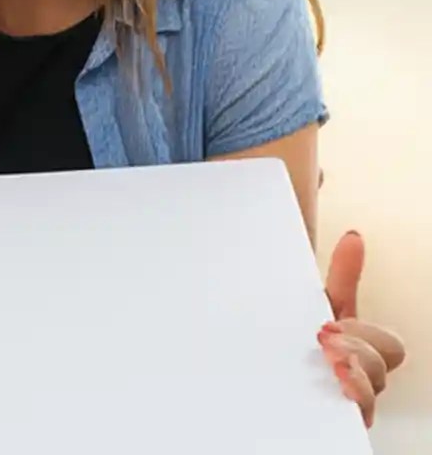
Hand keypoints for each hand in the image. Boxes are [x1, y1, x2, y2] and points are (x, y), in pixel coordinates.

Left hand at [317, 231, 405, 427]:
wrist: (271, 362)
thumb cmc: (304, 332)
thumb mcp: (322, 304)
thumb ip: (341, 275)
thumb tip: (354, 237)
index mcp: (365, 347)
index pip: (389, 346)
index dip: (364, 335)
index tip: (325, 324)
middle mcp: (363, 376)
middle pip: (381, 372)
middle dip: (357, 354)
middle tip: (322, 339)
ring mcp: (347, 399)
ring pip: (366, 400)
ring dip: (352, 382)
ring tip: (327, 367)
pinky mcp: (331, 419)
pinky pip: (348, 422)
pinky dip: (341, 411)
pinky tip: (324, 398)